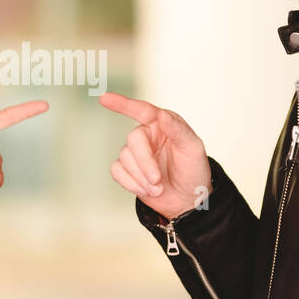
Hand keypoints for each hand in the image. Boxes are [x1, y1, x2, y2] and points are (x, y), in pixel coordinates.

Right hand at [99, 92, 211, 220]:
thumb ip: (178, 129)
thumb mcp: (193, 148)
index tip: (104, 98)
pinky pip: (117, 171)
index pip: (142, 111)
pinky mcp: (126, 170)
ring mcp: (135, 153)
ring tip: (158, 188)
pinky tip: (145, 190)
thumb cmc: (193, 171)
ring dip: (141, 177)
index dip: (123, 104)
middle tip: (157, 181)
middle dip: (145, 163)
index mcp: (163, 124)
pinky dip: (130, 183)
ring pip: (125, 158)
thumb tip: (162, 115)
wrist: (188, 200)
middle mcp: (147, 135)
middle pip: (133, 140)